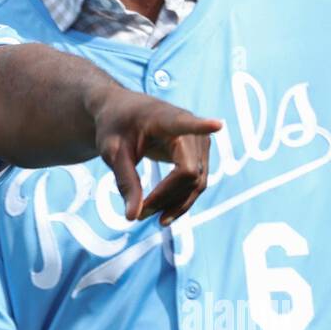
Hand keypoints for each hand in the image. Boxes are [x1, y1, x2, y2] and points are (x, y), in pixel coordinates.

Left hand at [88, 86, 220, 224]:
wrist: (124, 112)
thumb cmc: (116, 126)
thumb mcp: (112, 152)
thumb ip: (125, 181)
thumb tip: (133, 216)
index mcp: (164, 118)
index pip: (185, 124)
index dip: (201, 126)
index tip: (217, 125)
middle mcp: (189, 129)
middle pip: (189, 172)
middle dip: (166, 197)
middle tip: (139, 215)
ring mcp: (199, 142)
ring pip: (196, 183)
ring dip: (175, 203)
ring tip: (146, 216)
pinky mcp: (200, 155)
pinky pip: (196, 183)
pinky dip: (180, 199)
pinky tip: (162, 213)